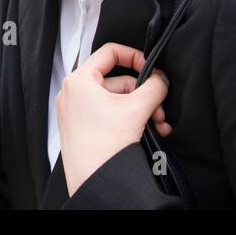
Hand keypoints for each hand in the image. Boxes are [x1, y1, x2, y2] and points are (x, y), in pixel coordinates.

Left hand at [56, 42, 171, 196]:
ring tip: (158, 125)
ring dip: (142, 110)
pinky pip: (110, 115)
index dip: (134, 56)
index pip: (110, 52)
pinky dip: (130, 120)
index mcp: (79, 80)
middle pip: (118, 80)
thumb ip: (154, 86)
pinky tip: (149, 132)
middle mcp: (74, 94)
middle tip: (159, 107)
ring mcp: (77, 112)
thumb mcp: (137, 109)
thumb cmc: (102, 148)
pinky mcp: (83, 129)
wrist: (93, 182)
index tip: (150, 68)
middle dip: (145, 95)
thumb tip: (161, 78)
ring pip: (117, 100)